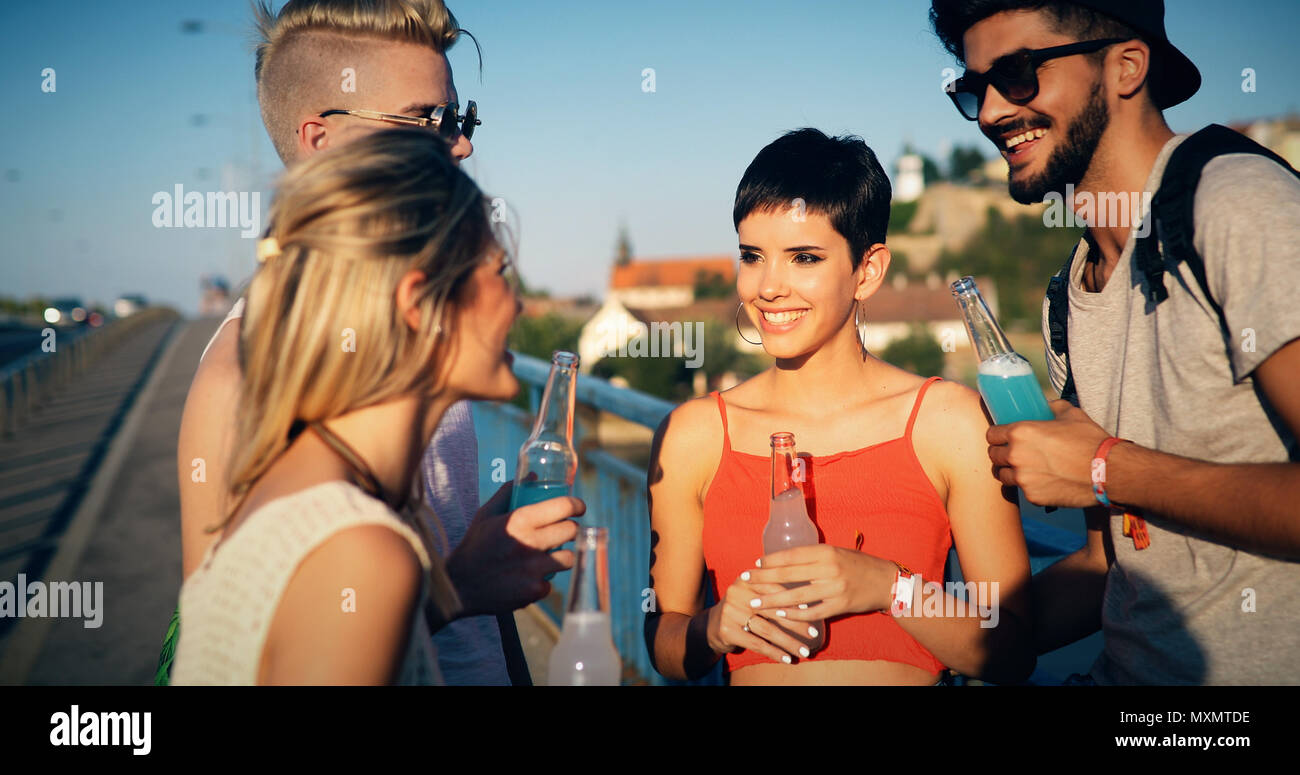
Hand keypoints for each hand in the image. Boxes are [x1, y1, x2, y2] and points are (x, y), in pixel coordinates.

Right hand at [446, 481, 583, 616]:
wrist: (459, 586)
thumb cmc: (475, 546)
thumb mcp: (486, 514)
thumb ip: (508, 492)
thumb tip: (534, 475)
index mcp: (520, 520)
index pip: (563, 507)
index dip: (577, 505)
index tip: (579, 508)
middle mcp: (530, 543)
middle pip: (571, 531)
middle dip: (570, 530)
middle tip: (563, 532)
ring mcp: (534, 569)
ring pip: (568, 558)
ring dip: (561, 556)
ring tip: (548, 556)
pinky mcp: (534, 591)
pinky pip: (551, 582)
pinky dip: (543, 580)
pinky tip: (528, 578)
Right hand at [705, 570, 810, 664]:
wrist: (711, 625)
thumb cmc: (742, 609)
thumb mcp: (753, 594)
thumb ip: (773, 593)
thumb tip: (807, 605)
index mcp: (746, 579)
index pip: (773, 588)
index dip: (793, 600)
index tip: (810, 610)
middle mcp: (736, 592)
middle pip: (772, 610)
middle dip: (796, 623)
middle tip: (813, 634)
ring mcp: (730, 612)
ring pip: (767, 629)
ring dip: (788, 642)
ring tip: (804, 652)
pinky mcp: (727, 630)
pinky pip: (756, 643)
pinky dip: (774, 652)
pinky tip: (787, 659)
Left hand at [746, 545, 895, 620]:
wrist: (885, 582)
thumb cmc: (857, 564)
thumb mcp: (836, 553)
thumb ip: (813, 557)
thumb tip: (783, 561)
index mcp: (826, 552)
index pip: (791, 555)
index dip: (771, 560)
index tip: (755, 564)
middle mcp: (829, 569)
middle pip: (789, 574)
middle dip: (764, 578)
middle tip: (745, 580)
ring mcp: (834, 589)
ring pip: (796, 596)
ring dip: (773, 600)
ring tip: (756, 602)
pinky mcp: (839, 606)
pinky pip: (812, 612)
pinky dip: (795, 614)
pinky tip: (781, 614)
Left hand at [986, 399, 1111, 508]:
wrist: (1108, 471)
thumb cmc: (1090, 440)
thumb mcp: (1070, 414)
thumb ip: (1052, 408)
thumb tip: (1045, 407)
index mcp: (1020, 432)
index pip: (991, 435)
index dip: (997, 436)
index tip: (1002, 438)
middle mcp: (1016, 456)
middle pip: (993, 456)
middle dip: (1001, 453)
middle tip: (1013, 454)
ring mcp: (1023, 479)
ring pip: (1002, 475)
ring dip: (1009, 471)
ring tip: (1023, 469)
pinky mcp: (1033, 497)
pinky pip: (1022, 490)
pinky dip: (1028, 486)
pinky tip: (1041, 481)